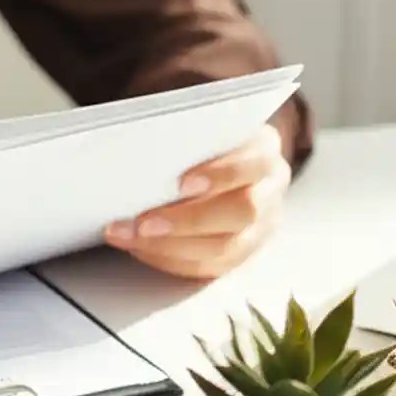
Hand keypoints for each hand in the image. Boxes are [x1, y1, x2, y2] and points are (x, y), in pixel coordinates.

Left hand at [103, 125, 290, 278]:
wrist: (230, 163)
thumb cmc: (207, 141)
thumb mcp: (203, 127)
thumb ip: (185, 137)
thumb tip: (135, 149)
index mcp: (264, 152)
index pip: (252, 164)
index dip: (220, 175)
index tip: (182, 182)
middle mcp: (269, 192)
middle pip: (241, 213)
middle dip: (186, 221)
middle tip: (142, 223)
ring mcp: (260, 228)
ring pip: (224, 249)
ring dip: (168, 247)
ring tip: (126, 236)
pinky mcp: (241, 254)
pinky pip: (209, 267)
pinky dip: (169, 260)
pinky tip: (138, 247)